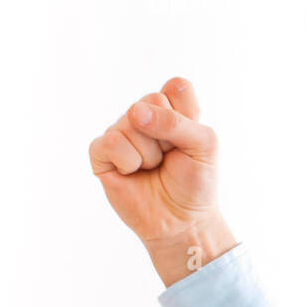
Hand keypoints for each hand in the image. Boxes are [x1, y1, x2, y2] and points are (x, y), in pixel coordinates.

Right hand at [88, 76, 223, 252]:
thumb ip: (178, 122)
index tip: (191, 139)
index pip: (176, 87)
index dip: (187, 114)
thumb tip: (135, 112)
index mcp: (172, 107)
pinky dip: (128, 162)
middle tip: (171, 156)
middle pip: (151, 102)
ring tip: (152, 168)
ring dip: (149, 154)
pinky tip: (132, 173)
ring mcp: (120, 132)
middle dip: (168, 137)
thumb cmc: (196, 181)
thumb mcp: (204, 146)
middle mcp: (143, 114)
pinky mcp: (101, 153)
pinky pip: (109, 143)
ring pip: (130, 123)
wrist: (181, 219)